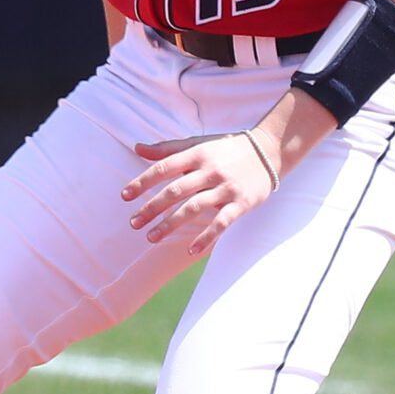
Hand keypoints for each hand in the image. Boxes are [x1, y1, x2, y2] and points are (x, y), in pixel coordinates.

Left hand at [123, 129, 282, 255]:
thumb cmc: (227, 148)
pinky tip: (190, 250)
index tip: (125, 196)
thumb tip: (137, 148)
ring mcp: (226, 188)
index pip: (164, 167)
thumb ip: (168, 149)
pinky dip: (206, 237)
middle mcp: (210, 171)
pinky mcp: (241, 203)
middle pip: (175, 191)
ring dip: (170, 224)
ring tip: (151, 238)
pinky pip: (221, 223)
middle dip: (152, 208)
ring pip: (194, 208)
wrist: (269, 151)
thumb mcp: (198, 144)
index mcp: (197, 154)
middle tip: (134, 223)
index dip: (143, 182)